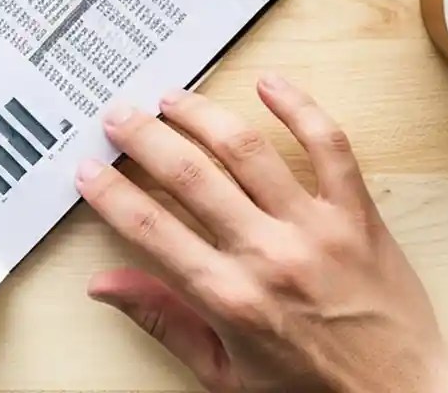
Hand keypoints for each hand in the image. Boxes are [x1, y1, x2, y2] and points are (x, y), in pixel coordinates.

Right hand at [76, 75, 447, 392]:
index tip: (89, 169)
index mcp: (229, 298)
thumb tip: (105, 285)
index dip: (110, 192)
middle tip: (120, 117)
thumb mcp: (223, 374)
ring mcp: (315, 228)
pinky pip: (329, 146)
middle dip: (145, 138)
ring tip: (173, 99)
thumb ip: (164, 320)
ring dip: (202, 115)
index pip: (150, 228)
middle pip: (190, 175)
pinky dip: (300, 108)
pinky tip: (269, 84)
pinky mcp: (358, 215)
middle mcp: (268, 255)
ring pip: (247, 149)